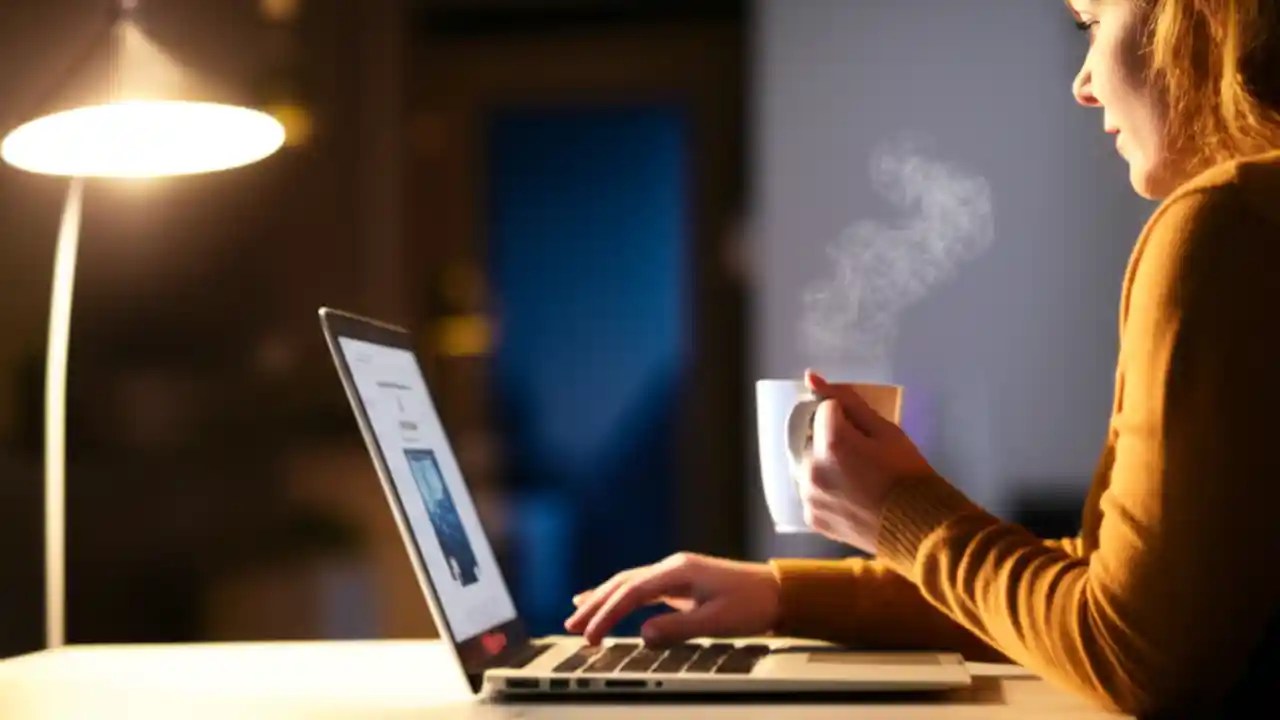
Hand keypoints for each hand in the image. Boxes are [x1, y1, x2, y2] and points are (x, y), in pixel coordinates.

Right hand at [563, 553, 780, 645]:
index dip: (607, 614)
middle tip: (572, 627)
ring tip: (576, 614)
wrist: (779, 592)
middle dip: (595, 604)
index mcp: (678, 571)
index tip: (591, 636)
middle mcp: (673, 567)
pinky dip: (620, 596)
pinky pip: (642, 588)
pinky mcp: (681, 583)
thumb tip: (642, 634)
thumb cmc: (752, 604)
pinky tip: (607, 601)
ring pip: (630, 584)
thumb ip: (677, 628)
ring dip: (603, 599)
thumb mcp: (716, 620)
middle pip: (623, 583)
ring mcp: (676, 574)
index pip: (631, 592)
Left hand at [799, 369, 937, 552]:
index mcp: (831, 443)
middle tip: (860, 455)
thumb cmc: (908, 474)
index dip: (845, 414)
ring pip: (807, 466)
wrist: (919, 528)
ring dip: (824, 464)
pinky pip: (811, 493)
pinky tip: (851, 495)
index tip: (863, 431)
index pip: (824, 409)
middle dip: (829, 439)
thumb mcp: (886, 431)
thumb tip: (811, 376)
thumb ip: (847, 401)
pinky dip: (825, 489)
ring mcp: (809, 496)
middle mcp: (811, 469)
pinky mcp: (812, 517)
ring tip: (856, 477)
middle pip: (810, 438)